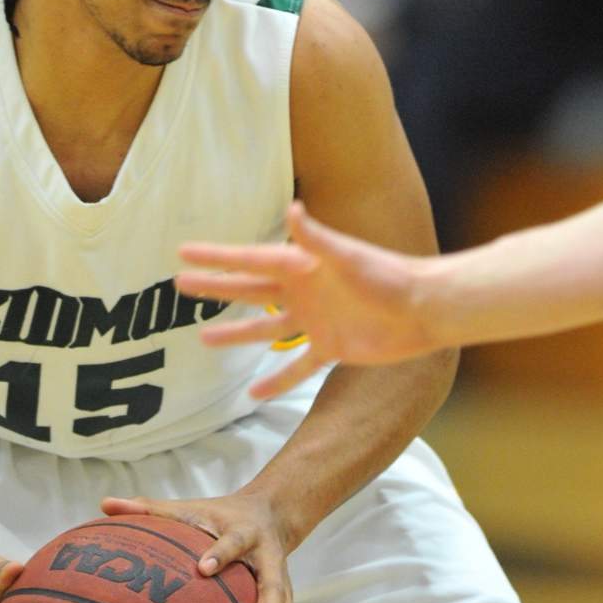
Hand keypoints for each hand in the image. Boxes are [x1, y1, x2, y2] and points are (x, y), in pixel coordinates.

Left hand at [101, 492, 295, 602]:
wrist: (269, 511)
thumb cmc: (218, 514)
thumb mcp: (190, 507)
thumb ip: (150, 508)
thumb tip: (106, 504)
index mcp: (242, 531)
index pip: (231, 542)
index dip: (219, 555)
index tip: (202, 570)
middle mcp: (266, 556)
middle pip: (272, 584)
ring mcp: (280, 578)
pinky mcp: (286, 596)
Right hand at [176, 201, 447, 397]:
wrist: (423, 309)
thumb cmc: (388, 275)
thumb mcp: (348, 255)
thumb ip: (317, 237)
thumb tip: (293, 209)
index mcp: (300, 265)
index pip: (248, 260)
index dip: (216, 256)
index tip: (184, 251)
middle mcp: (301, 291)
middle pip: (248, 291)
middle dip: (215, 287)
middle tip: (180, 284)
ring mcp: (313, 321)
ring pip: (264, 329)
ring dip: (236, 334)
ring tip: (204, 338)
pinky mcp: (330, 348)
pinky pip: (296, 366)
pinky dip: (276, 379)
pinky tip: (253, 393)